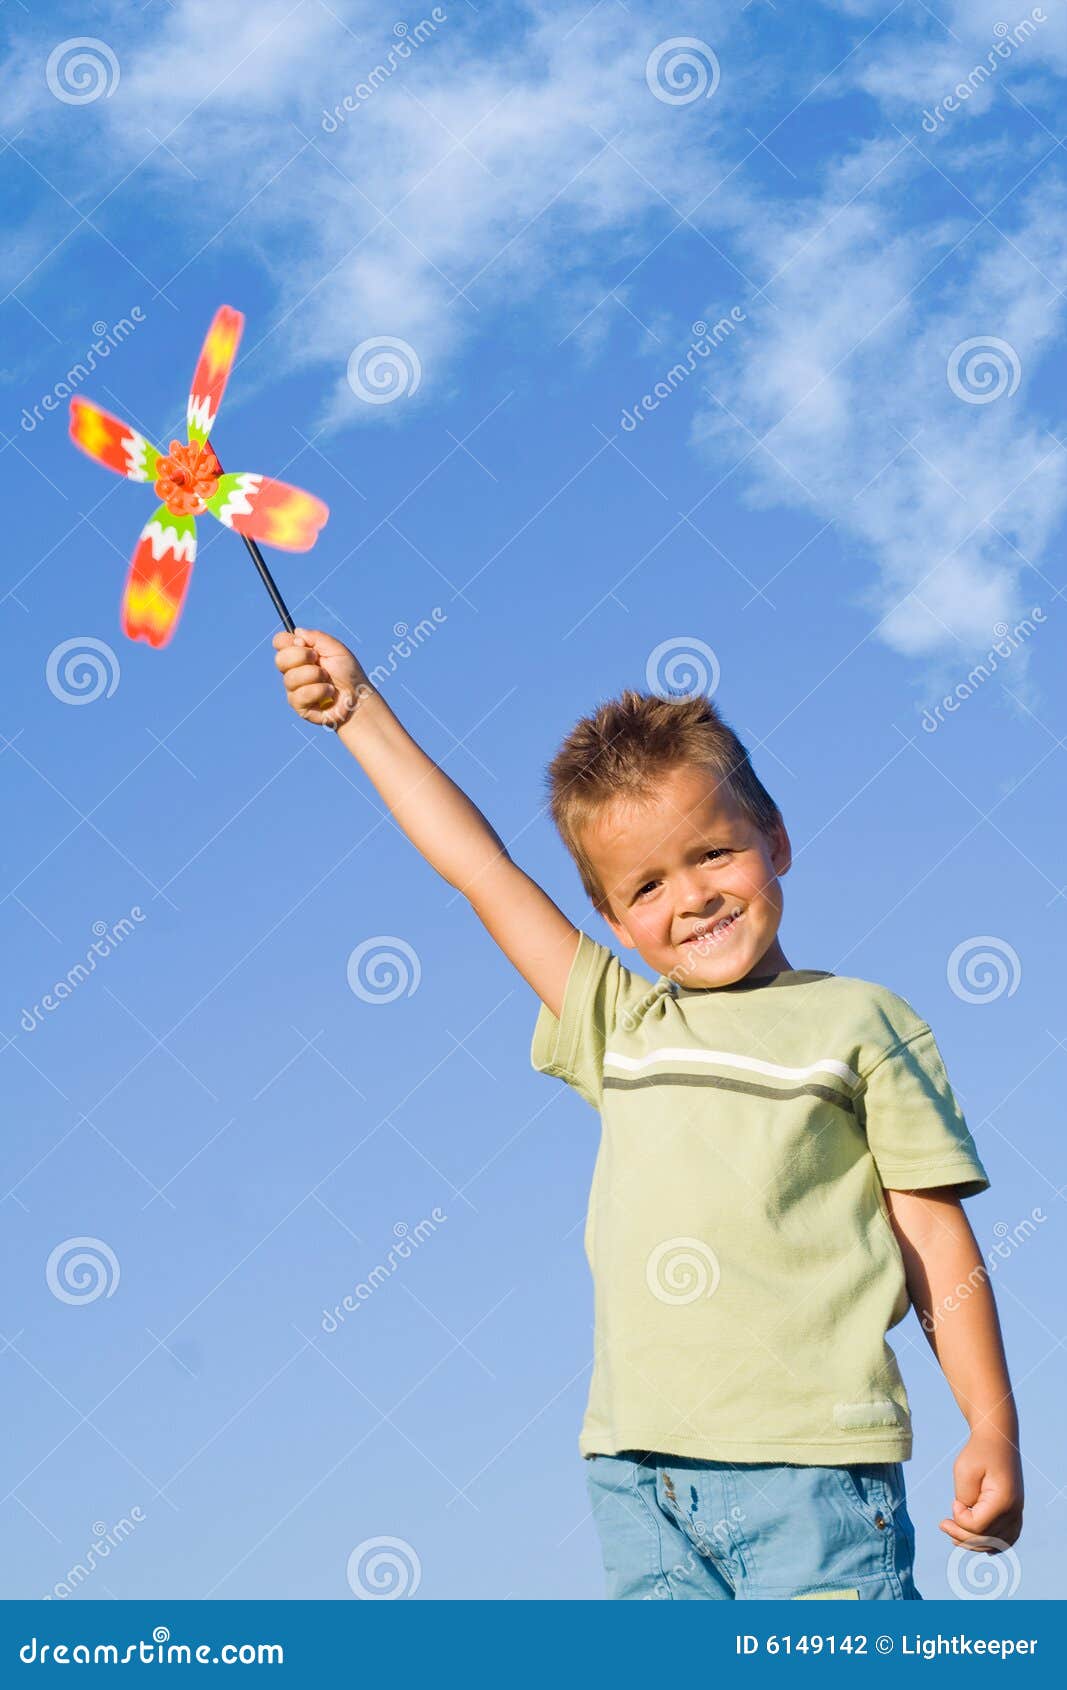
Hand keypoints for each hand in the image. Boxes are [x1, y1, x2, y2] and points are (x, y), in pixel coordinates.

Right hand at [272, 626, 370, 729]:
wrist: (358, 698)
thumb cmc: (349, 674)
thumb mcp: (337, 649)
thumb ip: (317, 638)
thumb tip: (296, 632)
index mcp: (300, 654)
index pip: (280, 642)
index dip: (287, 641)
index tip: (304, 644)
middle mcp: (293, 670)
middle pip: (279, 659)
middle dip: (301, 657)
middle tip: (319, 660)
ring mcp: (294, 689)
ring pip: (290, 678)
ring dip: (315, 676)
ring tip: (328, 680)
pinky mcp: (298, 705)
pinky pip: (300, 695)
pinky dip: (319, 691)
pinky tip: (329, 692)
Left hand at [939, 1429, 1023, 1551]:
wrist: (997, 1438)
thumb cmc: (978, 1452)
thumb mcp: (964, 1470)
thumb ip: (964, 1498)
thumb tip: (967, 1520)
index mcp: (1003, 1500)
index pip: (977, 1526)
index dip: (960, 1519)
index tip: (954, 1501)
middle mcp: (1014, 1511)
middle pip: (986, 1538)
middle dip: (962, 1536)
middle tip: (943, 1525)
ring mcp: (1017, 1512)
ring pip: (997, 1542)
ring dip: (975, 1544)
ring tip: (954, 1537)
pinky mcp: (1015, 1511)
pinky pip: (1007, 1537)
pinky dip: (993, 1543)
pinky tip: (980, 1545)